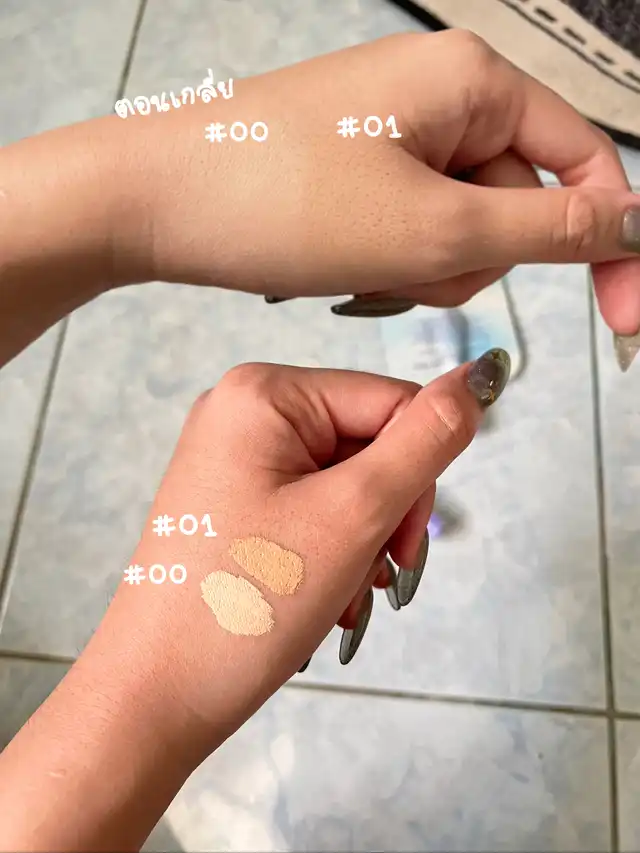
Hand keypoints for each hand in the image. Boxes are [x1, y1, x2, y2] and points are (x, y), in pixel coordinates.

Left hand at [98, 350, 508, 741]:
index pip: (393, 402)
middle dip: (386, 517)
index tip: (407, 546)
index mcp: (266, 393)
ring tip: (342, 599)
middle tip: (375, 578)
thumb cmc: (249, 601)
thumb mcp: (353, 514)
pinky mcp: (234, 504)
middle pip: (369, 445)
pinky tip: (325, 600)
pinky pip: (312, 511)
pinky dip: (334, 555)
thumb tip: (479, 377)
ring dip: (364, 544)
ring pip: (347, 486)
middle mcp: (244, 414)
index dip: (418, 473)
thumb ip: (426, 442)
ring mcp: (234, 460)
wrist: (157, 699)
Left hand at [123, 30, 639, 332]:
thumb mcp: (432, 227)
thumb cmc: (282, 199)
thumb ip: (543, 229)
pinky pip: (410, 225)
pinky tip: (342, 259)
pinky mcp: (358, 166)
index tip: (623, 319)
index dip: (609, 244)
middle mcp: (440, 93)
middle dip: (470, 256)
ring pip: (458, 225)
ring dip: (424, 264)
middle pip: (513, 202)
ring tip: (360, 261)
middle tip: (405, 266)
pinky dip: (389, 259)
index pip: (585, 165)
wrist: (157, 201)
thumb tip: (626, 225)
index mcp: (475, 81)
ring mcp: (394, 131)